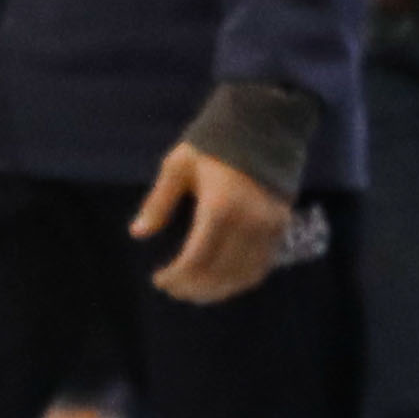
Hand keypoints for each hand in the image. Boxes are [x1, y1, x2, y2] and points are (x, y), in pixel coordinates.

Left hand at [132, 141, 287, 305]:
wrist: (264, 124)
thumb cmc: (214, 144)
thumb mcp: (178, 165)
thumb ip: (158, 201)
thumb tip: (137, 233)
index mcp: (219, 207)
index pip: (196, 259)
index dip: (177, 277)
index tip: (159, 280)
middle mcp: (248, 223)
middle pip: (219, 273)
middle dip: (193, 288)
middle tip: (173, 290)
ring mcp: (268, 228)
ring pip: (242, 276)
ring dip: (217, 290)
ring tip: (194, 292)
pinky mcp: (281, 228)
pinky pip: (261, 267)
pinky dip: (240, 281)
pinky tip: (221, 282)